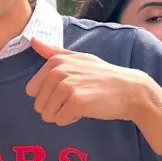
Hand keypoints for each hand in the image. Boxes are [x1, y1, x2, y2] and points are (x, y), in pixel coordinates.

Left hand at [26, 38, 147, 125]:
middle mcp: (58, 71)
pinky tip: (86, 110)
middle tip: (75, 98)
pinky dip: (71, 120)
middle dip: (54, 107)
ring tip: (80, 103)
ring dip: (62, 114)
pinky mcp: (76, 102)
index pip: (32, 90)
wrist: (129, 90)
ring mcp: (67, 86)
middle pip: (38, 104)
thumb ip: (53, 52)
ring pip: (47, 114)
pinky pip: (60, 120)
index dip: (49, 95)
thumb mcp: (78, 58)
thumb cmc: (103, 76)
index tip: (67, 90)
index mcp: (55, 62)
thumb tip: (32, 40)